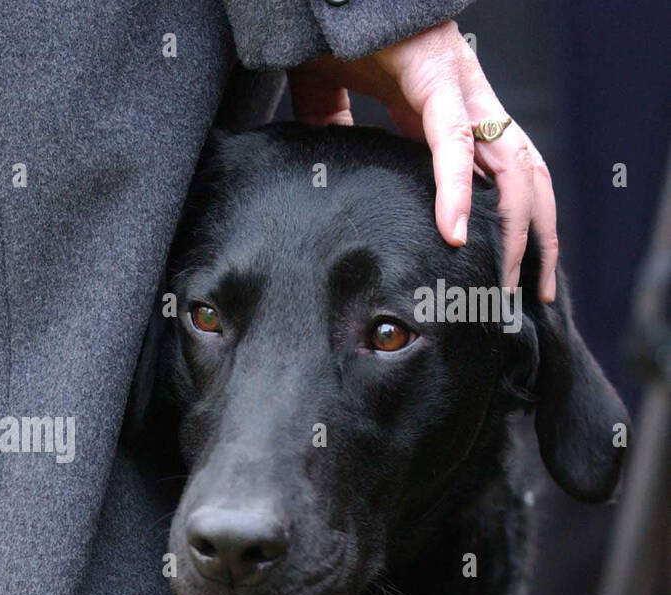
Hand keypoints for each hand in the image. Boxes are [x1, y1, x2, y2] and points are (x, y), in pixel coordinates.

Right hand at [287, 21, 557, 302]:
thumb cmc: (336, 31)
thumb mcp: (328, 93)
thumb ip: (332, 125)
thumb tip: (323, 152)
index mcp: (450, 113)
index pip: (501, 176)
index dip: (513, 222)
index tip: (508, 269)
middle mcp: (471, 107)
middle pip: (526, 181)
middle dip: (536, 240)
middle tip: (528, 295)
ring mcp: (462, 94)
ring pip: (509, 169)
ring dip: (512, 229)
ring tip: (502, 279)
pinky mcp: (438, 82)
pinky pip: (452, 144)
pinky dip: (455, 192)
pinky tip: (451, 234)